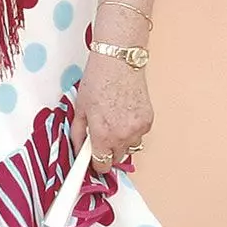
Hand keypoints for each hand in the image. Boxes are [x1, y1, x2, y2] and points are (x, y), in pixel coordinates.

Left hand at [72, 52, 152, 166]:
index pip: (102, 165)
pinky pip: (139, 135)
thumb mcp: (80, 108)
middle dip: (107, 151)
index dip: (95, 163)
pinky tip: (124, 114)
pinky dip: (132, 130)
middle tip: (101, 136)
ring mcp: (138, 129)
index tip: (92, 160)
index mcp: (103, 135)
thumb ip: (78, 133)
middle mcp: (123, 136)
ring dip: (121, 142)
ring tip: (114, 121)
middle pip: (116, 159)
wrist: (119, 62)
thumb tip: (78, 149)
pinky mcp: (148, 121)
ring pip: (129, 147)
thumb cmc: (97, 81)